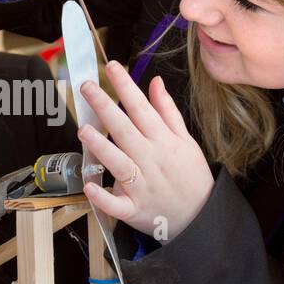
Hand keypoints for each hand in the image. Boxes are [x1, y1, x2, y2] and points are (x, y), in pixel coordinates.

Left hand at [78, 61, 214, 240]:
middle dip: (106, 107)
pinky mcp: (133, 209)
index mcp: (162, 141)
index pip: (141, 108)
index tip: (111, 66)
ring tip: (83, 129)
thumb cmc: (191, 176)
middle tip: (87, 87)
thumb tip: (155, 82)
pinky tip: (90, 186)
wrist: (200, 217)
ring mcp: (141, 186)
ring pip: (118, 163)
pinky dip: (103, 197)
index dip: (125, 86)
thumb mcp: (186, 140)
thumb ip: (167, 111)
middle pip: (125, 130)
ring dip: (101, 146)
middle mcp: (150, 160)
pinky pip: (116, 203)